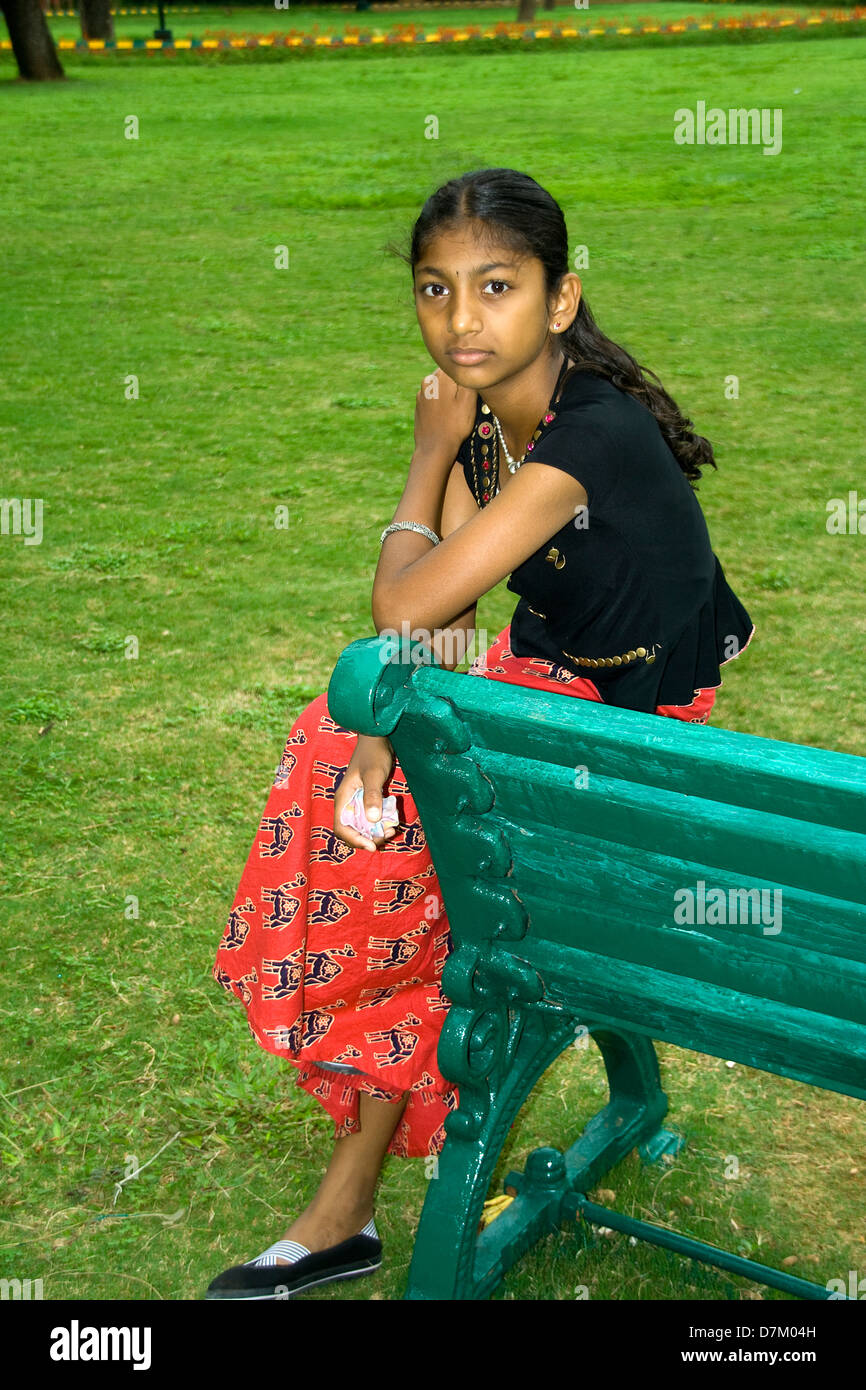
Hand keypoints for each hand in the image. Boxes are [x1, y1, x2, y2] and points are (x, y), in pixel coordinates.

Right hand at [334, 735, 397, 852]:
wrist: (378, 737)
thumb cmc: (374, 753)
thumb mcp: (374, 774)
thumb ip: (372, 796)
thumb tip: (373, 820)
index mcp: (343, 798)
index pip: (341, 827)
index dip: (354, 840)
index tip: (371, 845)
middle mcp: (348, 802)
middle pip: (351, 830)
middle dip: (367, 838)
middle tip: (386, 836)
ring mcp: (357, 801)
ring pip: (362, 825)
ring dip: (375, 832)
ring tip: (391, 831)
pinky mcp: (367, 799)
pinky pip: (370, 817)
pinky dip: (380, 824)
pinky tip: (392, 823)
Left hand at [413, 368, 477, 462]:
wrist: (434, 449)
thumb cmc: (454, 426)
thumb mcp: (469, 400)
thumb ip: (469, 379)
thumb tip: (470, 367)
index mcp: (440, 375)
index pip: (460, 367)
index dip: (469, 377)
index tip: (473, 391)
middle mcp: (428, 380)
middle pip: (450, 376)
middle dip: (459, 385)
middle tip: (467, 402)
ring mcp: (421, 394)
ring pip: (442, 387)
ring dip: (451, 395)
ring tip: (457, 411)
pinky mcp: (420, 406)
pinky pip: (435, 399)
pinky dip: (442, 404)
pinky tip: (447, 416)